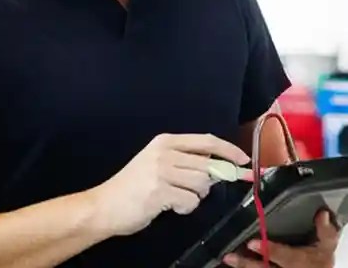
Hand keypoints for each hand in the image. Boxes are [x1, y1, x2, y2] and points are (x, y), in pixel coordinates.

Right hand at [89, 133, 249, 236]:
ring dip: (195, 197)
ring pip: (202, 184)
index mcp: (165, 141)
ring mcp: (162, 171)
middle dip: (208, 183)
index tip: (244, 161)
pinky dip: (186, 207)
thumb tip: (218, 165)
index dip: (229, 150)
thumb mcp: (157, 163)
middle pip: (207, 165)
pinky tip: (170, 207)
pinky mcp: (160, 191)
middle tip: (189, 191)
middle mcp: (165, 152)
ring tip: (176, 199)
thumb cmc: (133, 187)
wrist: (104, 206)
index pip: (207, 141)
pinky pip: (191, 201)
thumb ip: (185, 160)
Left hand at [222, 210, 339, 267]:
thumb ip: (326, 231)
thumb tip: (322, 213)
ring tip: (226, 259)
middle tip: (230, 256)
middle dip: (247, 264)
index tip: (252, 242)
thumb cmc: (321, 261)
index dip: (269, 250)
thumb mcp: (328, 247)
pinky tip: (228, 265)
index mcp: (300, 261)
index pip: (285, 257)